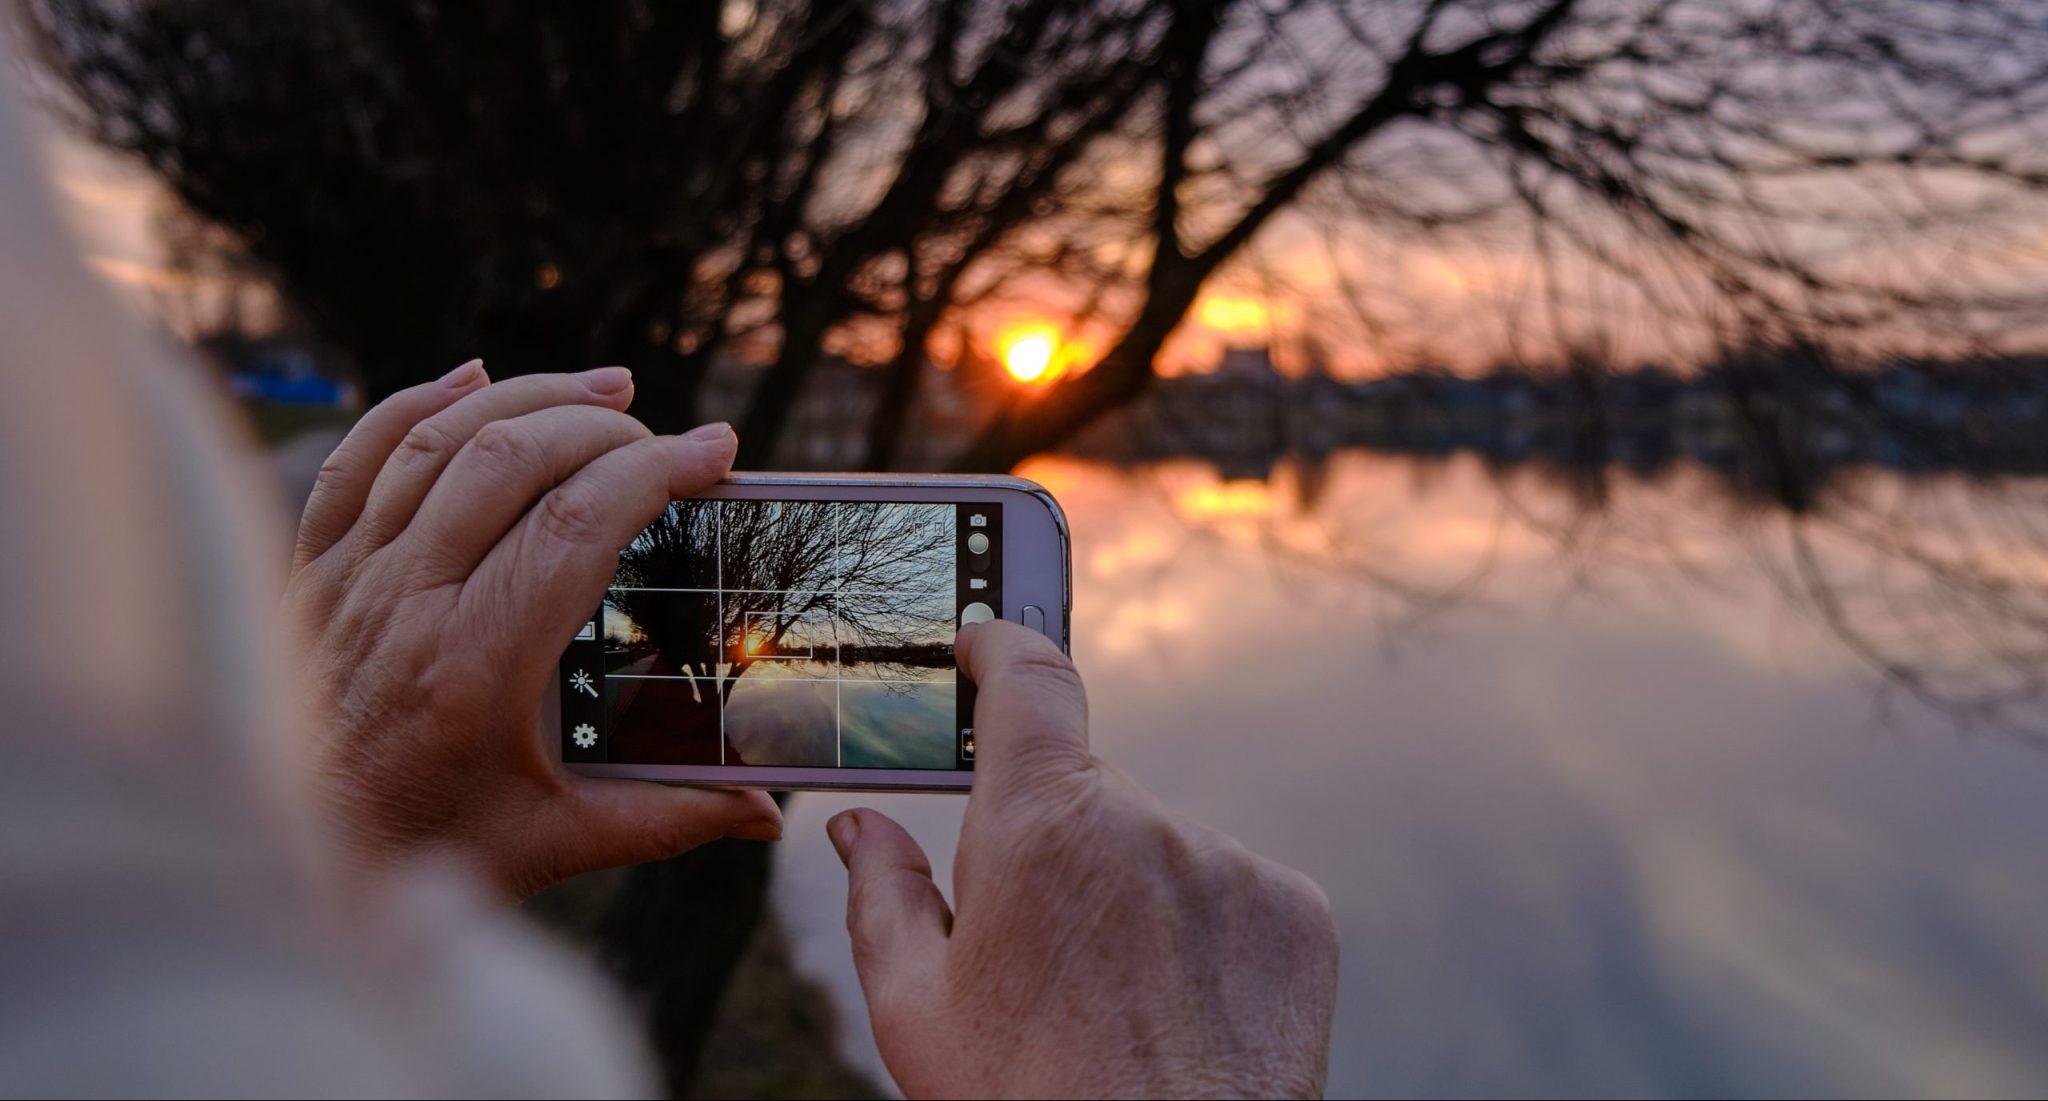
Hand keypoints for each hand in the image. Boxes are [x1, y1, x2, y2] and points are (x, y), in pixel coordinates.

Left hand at [285, 361, 779, 899]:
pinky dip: (418, 402)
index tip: (715, 455)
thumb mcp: (554, 842)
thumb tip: (768, 813)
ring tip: (607, 389)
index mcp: (474, 665)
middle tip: (669, 440)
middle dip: (605, 426)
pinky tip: (475, 377)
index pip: (575, 524)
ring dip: (530, 397)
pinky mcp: (308, 570)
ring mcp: (347, 577)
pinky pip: (359, 456)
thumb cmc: (423, 850)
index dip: (656, 471)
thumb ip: (669, 816)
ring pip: (438, 439)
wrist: (287, 861)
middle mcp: (403, 602)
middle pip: (510, 460)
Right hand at [828, 621, 1337, 1098]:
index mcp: (1036, 827)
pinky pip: (1234, 888)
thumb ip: (881, 896)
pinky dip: (1206, 931)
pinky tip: (1182, 1009)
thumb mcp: (916, 1012)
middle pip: (1087, 793)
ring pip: (1162, 846)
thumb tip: (859, 829)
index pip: (1027, 682)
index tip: (985, 641)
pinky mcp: (1296, 909)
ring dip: (1135, 894)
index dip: (1001, 647)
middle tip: (1042, 946)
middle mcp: (1142, 823)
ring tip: (1118, 1001)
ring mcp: (1230, 863)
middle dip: (1057, 845)